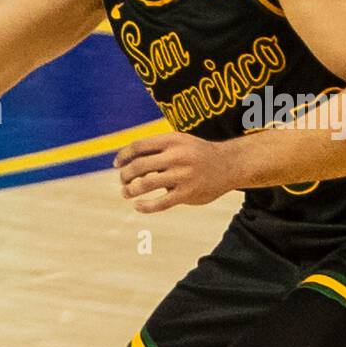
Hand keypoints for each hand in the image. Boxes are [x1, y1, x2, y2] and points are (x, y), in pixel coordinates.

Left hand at [113, 131, 234, 212]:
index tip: (117, 164)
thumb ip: (157, 148)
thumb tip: (127, 159)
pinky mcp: (187, 193)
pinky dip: (145, 206)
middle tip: (122, 181)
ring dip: (130, 190)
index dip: (123, 155)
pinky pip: (160, 202)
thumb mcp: (180, 142)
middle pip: (139, 166)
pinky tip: (138, 206)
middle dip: (125, 175)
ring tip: (126, 192)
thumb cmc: (197, 154)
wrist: (229, 164)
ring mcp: (182, 175)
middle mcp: (177, 156)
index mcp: (172, 140)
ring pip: (146, 184)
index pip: (139, 146)